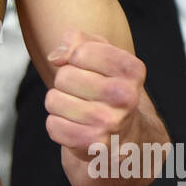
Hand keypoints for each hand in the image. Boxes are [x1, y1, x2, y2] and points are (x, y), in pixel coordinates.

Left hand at [44, 30, 144, 163]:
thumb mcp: (100, 54)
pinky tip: (76, 126)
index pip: (81, 52)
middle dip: (65, 82)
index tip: (87, 68)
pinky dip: (58, 125)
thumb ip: (77, 40)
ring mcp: (111, 123)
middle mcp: (127, 97)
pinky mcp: (94, 145)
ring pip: (54, 100)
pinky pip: (53, 126)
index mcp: (132, 70)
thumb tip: (56, 57)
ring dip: (58, 104)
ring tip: (78, 109)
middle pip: (64, 76)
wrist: (124, 136)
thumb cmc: (106, 86)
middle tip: (82, 92)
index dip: (74, 58)